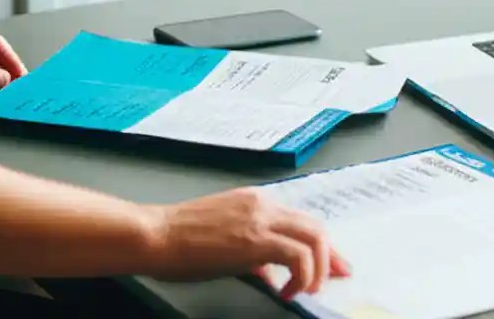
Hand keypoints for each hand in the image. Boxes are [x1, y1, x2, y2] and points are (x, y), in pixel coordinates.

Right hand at [144, 188, 349, 299]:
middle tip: (338, 277)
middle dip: (332, 255)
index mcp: (255, 201)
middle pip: (316, 226)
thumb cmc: (178, 240)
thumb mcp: (224, 242)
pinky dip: (302, 276)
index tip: (333, 265)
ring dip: (320, 267)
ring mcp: (260, 219)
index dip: (323, 245)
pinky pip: (299, 256)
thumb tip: (270, 273)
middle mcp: (263, 204)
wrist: (155, 235)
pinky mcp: (255, 240)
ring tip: (308, 289)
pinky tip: (286, 291)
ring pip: (315, 237)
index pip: (301, 220)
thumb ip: (253, 254)